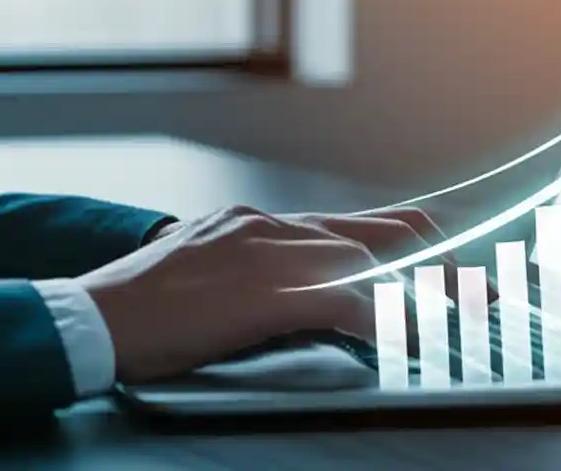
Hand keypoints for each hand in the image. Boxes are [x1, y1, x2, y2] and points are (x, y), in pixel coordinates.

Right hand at [76, 205, 450, 382]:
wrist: (94, 314)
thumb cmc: (138, 303)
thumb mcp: (199, 270)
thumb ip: (245, 271)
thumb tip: (283, 293)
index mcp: (253, 225)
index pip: (340, 225)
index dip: (393, 237)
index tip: (430, 246)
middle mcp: (268, 228)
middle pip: (369, 232)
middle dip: (425, 251)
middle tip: (466, 272)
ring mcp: (269, 256)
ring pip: (367, 262)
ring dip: (416, 287)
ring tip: (455, 306)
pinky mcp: (266, 292)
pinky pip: (344, 302)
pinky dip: (383, 320)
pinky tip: (405, 334)